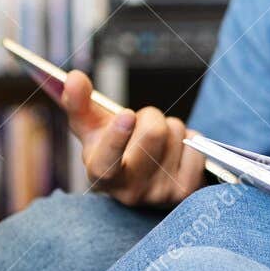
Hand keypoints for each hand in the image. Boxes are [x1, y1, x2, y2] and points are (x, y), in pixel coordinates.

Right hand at [60, 70, 204, 208]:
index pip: (108, 162)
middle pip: (154, 133)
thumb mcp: (92, 130)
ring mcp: (161, 194)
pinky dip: (189, 138)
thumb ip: (79, 104)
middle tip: (141, 127)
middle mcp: (131, 191)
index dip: (117, 138)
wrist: (145, 181)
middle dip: (150, 116)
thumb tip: (73, 76)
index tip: (126, 115)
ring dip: (169, 128)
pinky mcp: (188, 189)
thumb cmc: (115, 149)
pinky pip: (196, 143)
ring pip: (176, 133)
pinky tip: (176, 152)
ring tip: (157, 144)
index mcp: (101, 177)